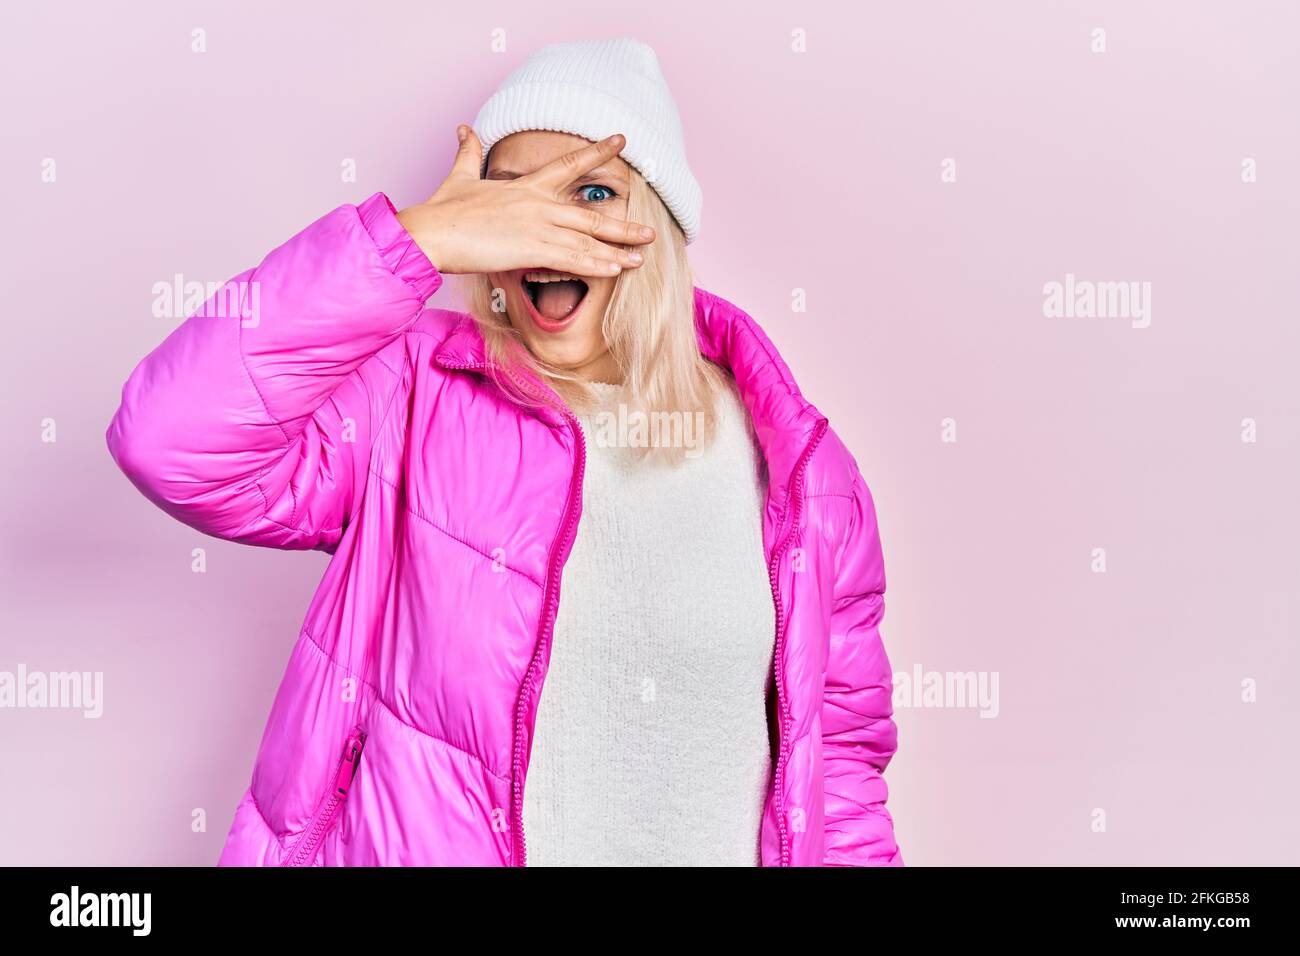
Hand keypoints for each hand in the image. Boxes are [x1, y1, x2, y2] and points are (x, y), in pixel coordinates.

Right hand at [396, 126, 655, 277]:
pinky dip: (596, 265)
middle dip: (622, 225)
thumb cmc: (443, 209)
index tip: (622, 139)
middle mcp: (539, 204)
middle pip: (590, 214)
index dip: (598, 151)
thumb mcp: (460, 176)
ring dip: (617, 251)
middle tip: (650, 230)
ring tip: (641, 257)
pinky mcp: (532, 249)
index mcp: (527, 186)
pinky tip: (616, 270)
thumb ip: (468, 152)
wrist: (431, 231)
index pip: (570, 165)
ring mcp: (538, 226)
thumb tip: (464, 129)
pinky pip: (573, 259)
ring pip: (587, 240)